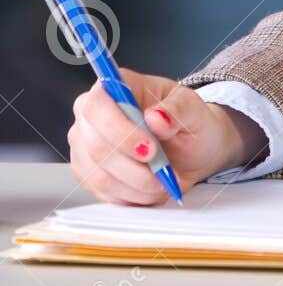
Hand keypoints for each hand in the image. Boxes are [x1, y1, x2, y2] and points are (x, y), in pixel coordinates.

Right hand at [67, 67, 266, 204]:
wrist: (190, 148)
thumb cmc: (187, 122)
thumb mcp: (194, 110)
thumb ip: (178, 110)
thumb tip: (156, 117)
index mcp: (115, 87)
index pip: (97, 106)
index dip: (120, 131)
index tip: (149, 149)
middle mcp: (93, 116)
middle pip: (96, 146)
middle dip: (134, 168)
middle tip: (163, 173)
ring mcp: (86, 147)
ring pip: (99, 176)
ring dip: (136, 186)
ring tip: (162, 182)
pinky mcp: (89, 175)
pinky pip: (104, 195)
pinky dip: (132, 198)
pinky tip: (151, 190)